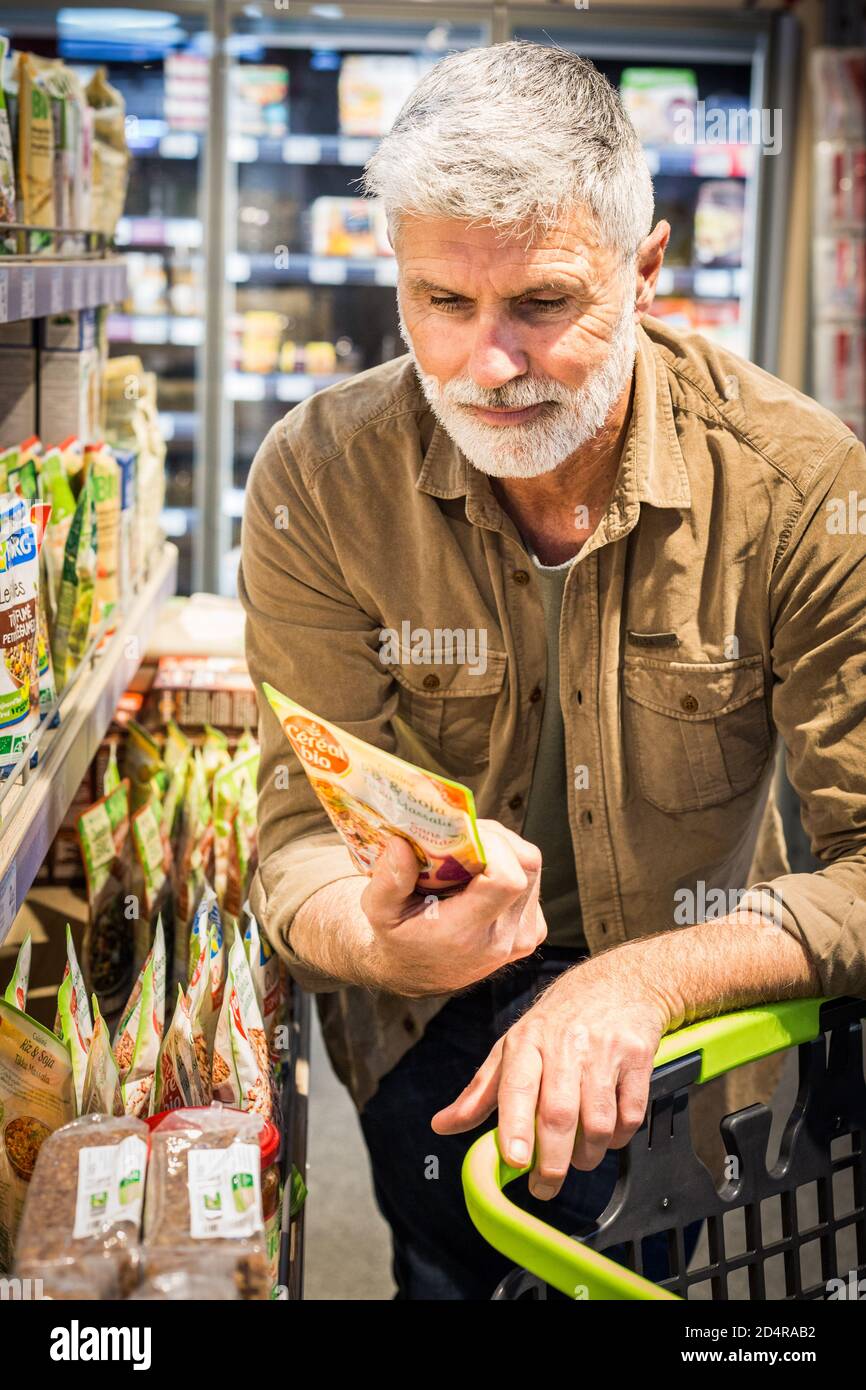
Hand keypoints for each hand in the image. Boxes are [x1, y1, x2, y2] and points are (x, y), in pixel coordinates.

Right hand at [359, 819, 546, 995]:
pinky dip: (510, 864)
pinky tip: (481, 871)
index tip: (464, 836)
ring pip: (531, 867)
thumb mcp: (379, 912)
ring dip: (503, 849)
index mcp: (466, 934)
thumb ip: (388, 880)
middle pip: (525, 865)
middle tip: (463, 834)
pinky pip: (532, 881)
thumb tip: (401, 843)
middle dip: (496, 839)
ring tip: (469, 850)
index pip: (507, 880)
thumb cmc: (398, 938)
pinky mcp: (533, 931)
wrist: (417, 974)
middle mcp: (504, 938)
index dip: (494, 847)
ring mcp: (523, 936)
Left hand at [431, 953, 671, 1196]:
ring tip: (578, 1159)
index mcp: (527, 1041)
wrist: (617, 983)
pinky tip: (607, 1134)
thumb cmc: (557, 1022)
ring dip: (588, 1154)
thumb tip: (442, 1125)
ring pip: (597, 1121)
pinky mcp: (637, 1057)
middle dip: (551, 1162)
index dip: (515, 1127)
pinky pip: (629, 1115)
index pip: (517, 1086)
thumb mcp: (513, 1046)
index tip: (515, 1161)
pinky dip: (618, 1137)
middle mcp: (565, 1043)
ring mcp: (603, 1049)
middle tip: (544, 1188)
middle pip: (558, 1114)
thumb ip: (479, 1091)